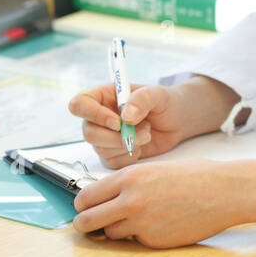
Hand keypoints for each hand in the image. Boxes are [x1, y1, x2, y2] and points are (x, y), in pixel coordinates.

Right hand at [67, 81, 187, 169]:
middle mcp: (98, 117)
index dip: (93, 115)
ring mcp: (104, 137)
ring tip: (146, 133)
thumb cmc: (164, 102)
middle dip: (115, 137)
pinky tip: (142, 144)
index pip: (80, 104)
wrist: (176, 122)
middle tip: (141, 132)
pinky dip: (130, 156)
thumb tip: (125, 117)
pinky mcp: (113, 154)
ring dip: (127, 145)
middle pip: (88, 133)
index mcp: (102, 96)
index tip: (117, 122)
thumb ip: (141, 100)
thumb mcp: (156, 94)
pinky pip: (112, 162)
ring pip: (100, 150)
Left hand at [71, 159, 244, 246]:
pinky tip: (159, 224)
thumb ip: (128, 183)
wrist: (223, 192)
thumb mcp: (154, 169)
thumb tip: (106, 196)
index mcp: (129, 178)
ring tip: (135, 220)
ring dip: (116, 230)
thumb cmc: (193, 176)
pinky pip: (136, 242)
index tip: (83, 207)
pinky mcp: (154, 241)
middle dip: (84, 224)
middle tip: (88, 224)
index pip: (86, 196)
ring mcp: (142, 224)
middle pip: (87, 220)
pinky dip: (141, 236)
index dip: (82, 204)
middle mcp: (131, 201)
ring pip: (110, 234)